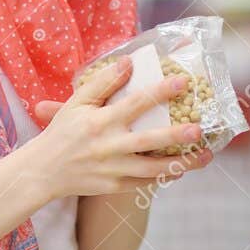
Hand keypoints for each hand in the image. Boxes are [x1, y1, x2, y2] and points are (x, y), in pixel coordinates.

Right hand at [15, 56, 214, 201]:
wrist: (44, 171)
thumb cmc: (62, 132)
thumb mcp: (77, 103)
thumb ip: (103, 83)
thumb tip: (128, 62)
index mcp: (100, 122)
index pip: (134, 104)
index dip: (159, 92)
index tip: (182, 82)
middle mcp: (109, 146)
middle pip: (149, 141)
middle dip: (177, 136)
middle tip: (199, 129)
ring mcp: (114, 169)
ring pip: (154, 169)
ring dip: (182, 164)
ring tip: (205, 156)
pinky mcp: (115, 187)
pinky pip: (146, 183)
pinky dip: (165, 177)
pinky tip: (181, 169)